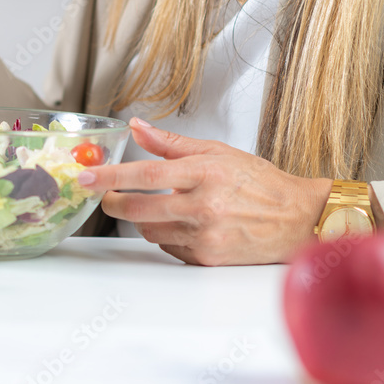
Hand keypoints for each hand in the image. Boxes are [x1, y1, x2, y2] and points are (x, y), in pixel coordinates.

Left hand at [79, 118, 331, 265]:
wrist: (299, 219)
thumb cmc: (260, 183)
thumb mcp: (216, 151)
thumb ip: (170, 144)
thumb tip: (136, 126)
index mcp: (205, 173)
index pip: (146, 174)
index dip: (110, 176)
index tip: (84, 176)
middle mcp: (204, 206)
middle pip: (138, 209)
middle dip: (114, 202)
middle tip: (109, 196)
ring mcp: (206, 236)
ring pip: (149, 230)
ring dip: (143, 219)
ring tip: (159, 206)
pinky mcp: (208, 258)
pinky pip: (168, 247)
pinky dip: (166, 236)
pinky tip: (182, 224)